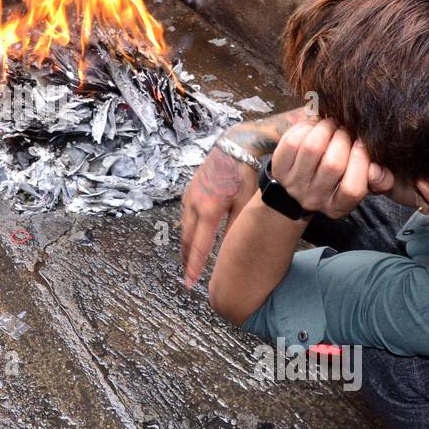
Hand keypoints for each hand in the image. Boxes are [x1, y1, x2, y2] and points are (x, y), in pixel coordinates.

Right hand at [181, 141, 259, 287]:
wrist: (236, 146)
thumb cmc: (245, 175)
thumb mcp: (245, 204)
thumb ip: (235, 228)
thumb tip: (229, 251)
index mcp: (208, 210)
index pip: (198, 246)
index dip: (193, 266)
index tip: (189, 282)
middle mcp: (193, 204)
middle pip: (186, 239)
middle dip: (186, 260)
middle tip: (187, 278)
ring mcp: (189, 196)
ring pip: (184, 227)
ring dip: (186, 245)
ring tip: (188, 261)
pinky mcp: (189, 190)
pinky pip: (185, 215)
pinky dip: (187, 229)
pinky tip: (191, 236)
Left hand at [269, 119, 383, 218]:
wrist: (293, 189)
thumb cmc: (335, 181)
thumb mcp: (359, 184)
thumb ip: (379, 179)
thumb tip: (376, 168)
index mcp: (338, 206)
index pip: (353, 189)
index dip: (361, 161)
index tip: (362, 141)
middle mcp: (314, 198)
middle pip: (333, 165)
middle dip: (343, 138)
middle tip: (345, 128)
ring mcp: (294, 184)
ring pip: (312, 148)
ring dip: (325, 128)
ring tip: (330, 123)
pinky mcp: (278, 169)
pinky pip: (292, 142)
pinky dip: (305, 128)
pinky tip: (313, 126)